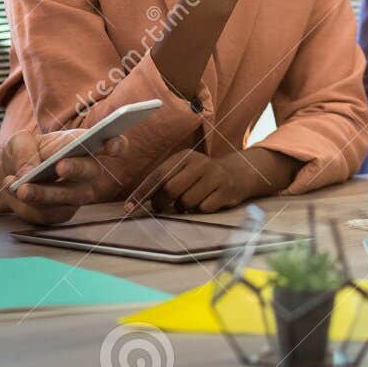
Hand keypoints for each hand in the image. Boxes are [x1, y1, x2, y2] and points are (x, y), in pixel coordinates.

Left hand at [0, 130, 129, 225]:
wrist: (12, 175)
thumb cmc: (26, 152)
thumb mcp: (19, 142)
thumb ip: (24, 151)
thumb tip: (29, 172)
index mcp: (85, 145)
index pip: (111, 143)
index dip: (116, 144)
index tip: (112, 145)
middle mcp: (88, 171)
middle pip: (91, 171)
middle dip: (77, 169)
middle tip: (59, 166)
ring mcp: (77, 195)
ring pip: (69, 197)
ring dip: (45, 194)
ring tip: (21, 188)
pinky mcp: (62, 213)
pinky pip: (48, 213)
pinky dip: (26, 205)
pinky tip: (11, 190)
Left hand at [123, 150, 259, 214]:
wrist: (238, 174)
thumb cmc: (202, 176)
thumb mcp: (184, 170)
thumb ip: (165, 180)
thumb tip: (138, 201)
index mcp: (185, 156)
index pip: (158, 175)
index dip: (142, 193)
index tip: (129, 208)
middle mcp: (200, 163)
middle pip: (170, 189)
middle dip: (163, 203)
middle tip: (164, 207)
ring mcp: (214, 176)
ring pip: (186, 201)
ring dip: (184, 207)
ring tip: (190, 201)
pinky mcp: (226, 190)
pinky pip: (203, 208)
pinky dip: (201, 209)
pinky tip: (207, 202)